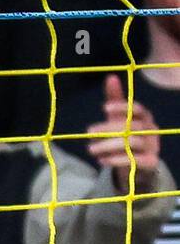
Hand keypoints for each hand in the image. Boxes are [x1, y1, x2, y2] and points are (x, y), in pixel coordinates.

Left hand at [87, 74, 160, 194]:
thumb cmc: (126, 138)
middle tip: (89, 132)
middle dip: (110, 129)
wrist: (137, 167)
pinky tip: (101, 160)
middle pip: (133, 127)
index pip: (138, 109)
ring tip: (91, 149)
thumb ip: (115, 101)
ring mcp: (153, 146)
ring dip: (109, 145)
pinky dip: (117, 160)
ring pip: (134, 143)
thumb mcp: (119, 120)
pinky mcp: (150, 162)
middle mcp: (151, 130)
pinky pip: (136, 160)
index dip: (122, 107)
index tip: (104, 108)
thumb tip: (111, 77)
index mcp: (145, 118)